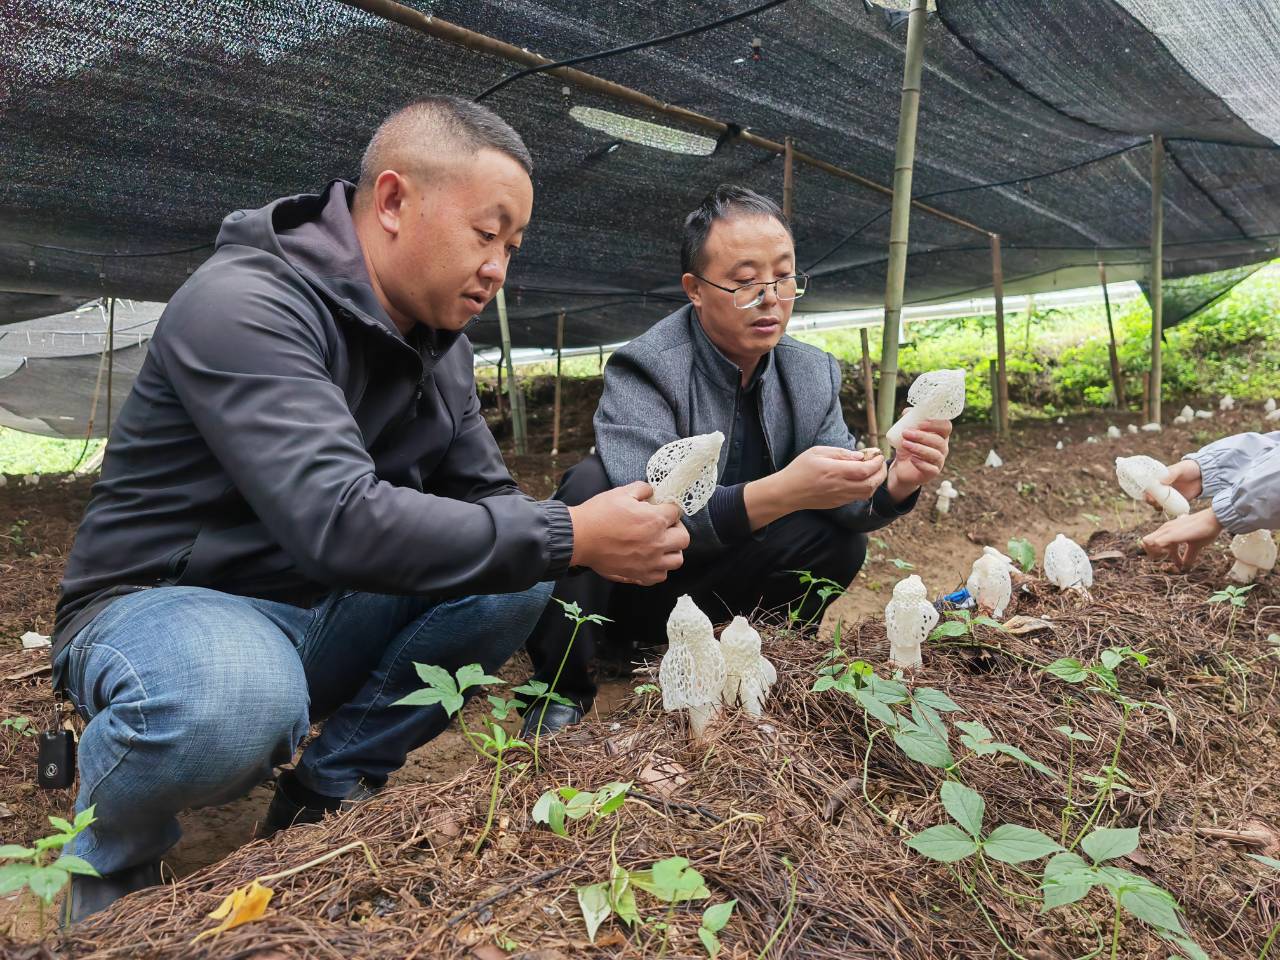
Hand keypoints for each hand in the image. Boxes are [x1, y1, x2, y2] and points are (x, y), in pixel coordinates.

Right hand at [568, 481, 688, 584]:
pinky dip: (658, 569)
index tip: (662, 508)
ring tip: (660, 545)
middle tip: (664, 526)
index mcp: (655, 520)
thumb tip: (651, 492)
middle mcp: (657, 543)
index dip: (669, 508)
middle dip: (676, 529)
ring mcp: (650, 562)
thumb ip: (642, 489)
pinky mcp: (639, 575)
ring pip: (676, 560)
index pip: (676, 512)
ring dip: (672, 551)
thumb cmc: (598, 514)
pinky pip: (659, 576)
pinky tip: (649, 560)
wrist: (578, 538)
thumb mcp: (620, 493)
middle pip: (684, 539)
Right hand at [774, 446, 887, 511]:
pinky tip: (863, 479)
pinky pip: (858, 497)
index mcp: (835, 471)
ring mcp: (840, 497)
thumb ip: (840, 453)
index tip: (878, 454)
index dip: (876, 462)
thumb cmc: (800, 469)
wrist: (788, 492)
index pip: (865, 470)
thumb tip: (860, 456)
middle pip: (871, 483)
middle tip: (881, 462)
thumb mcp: (817, 452)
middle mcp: (840, 486)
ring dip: (876, 482)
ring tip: (875, 471)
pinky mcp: (838, 503)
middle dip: (881, 472)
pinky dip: (867, 488)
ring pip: (867, 492)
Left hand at [887, 419, 951, 501]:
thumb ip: (908, 420)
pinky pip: (931, 469)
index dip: (935, 423)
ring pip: (935, 454)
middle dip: (922, 436)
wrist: (902, 467)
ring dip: (919, 448)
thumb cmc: (908, 446)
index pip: (946, 427)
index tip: (920, 423)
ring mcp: (939, 461)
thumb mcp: (906, 432)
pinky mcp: (933, 473)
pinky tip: (912, 459)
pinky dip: (921, 463)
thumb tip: (907, 411)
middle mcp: (942, 448)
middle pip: (939, 441)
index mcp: (939, 435)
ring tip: (905, 444)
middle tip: (906, 433)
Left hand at [1141, 507, 1222, 570]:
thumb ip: (1188, 557)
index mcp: (1168, 531)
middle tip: (1170, 562)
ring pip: (1148, 542)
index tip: (1170, 561)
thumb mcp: (1195, 546)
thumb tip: (1184, 568)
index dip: (1156, 554)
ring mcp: (1168, 530)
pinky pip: (1158, 542)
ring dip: (1158, 555)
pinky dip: (1162, 552)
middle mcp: (1165, 529)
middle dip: (1153, 555)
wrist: (1214, 519)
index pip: (1149, 543)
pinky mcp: (1174, 534)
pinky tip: (1175, 558)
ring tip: (1177, 561)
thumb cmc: (1205, 530)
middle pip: (1145, 543)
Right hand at [1143, 459, 1201, 509]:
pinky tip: (1167, 510)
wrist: (1204, 475)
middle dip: (1150, 500)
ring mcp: (1170, 495)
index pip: (1149, 485)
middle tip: (1153, 501)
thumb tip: (1161, 481)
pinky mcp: (1177, 501)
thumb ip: (1172, 473)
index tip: (1147, 494)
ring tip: (1160, 506)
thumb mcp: (1181, 468)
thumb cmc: (1190, 468)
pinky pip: (1170, 507)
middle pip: (1152, 495)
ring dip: (1157, 506)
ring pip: (1159, 502)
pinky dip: (1167, 510)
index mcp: (1160, 478)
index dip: (1146, 490)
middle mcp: (1163, 487)